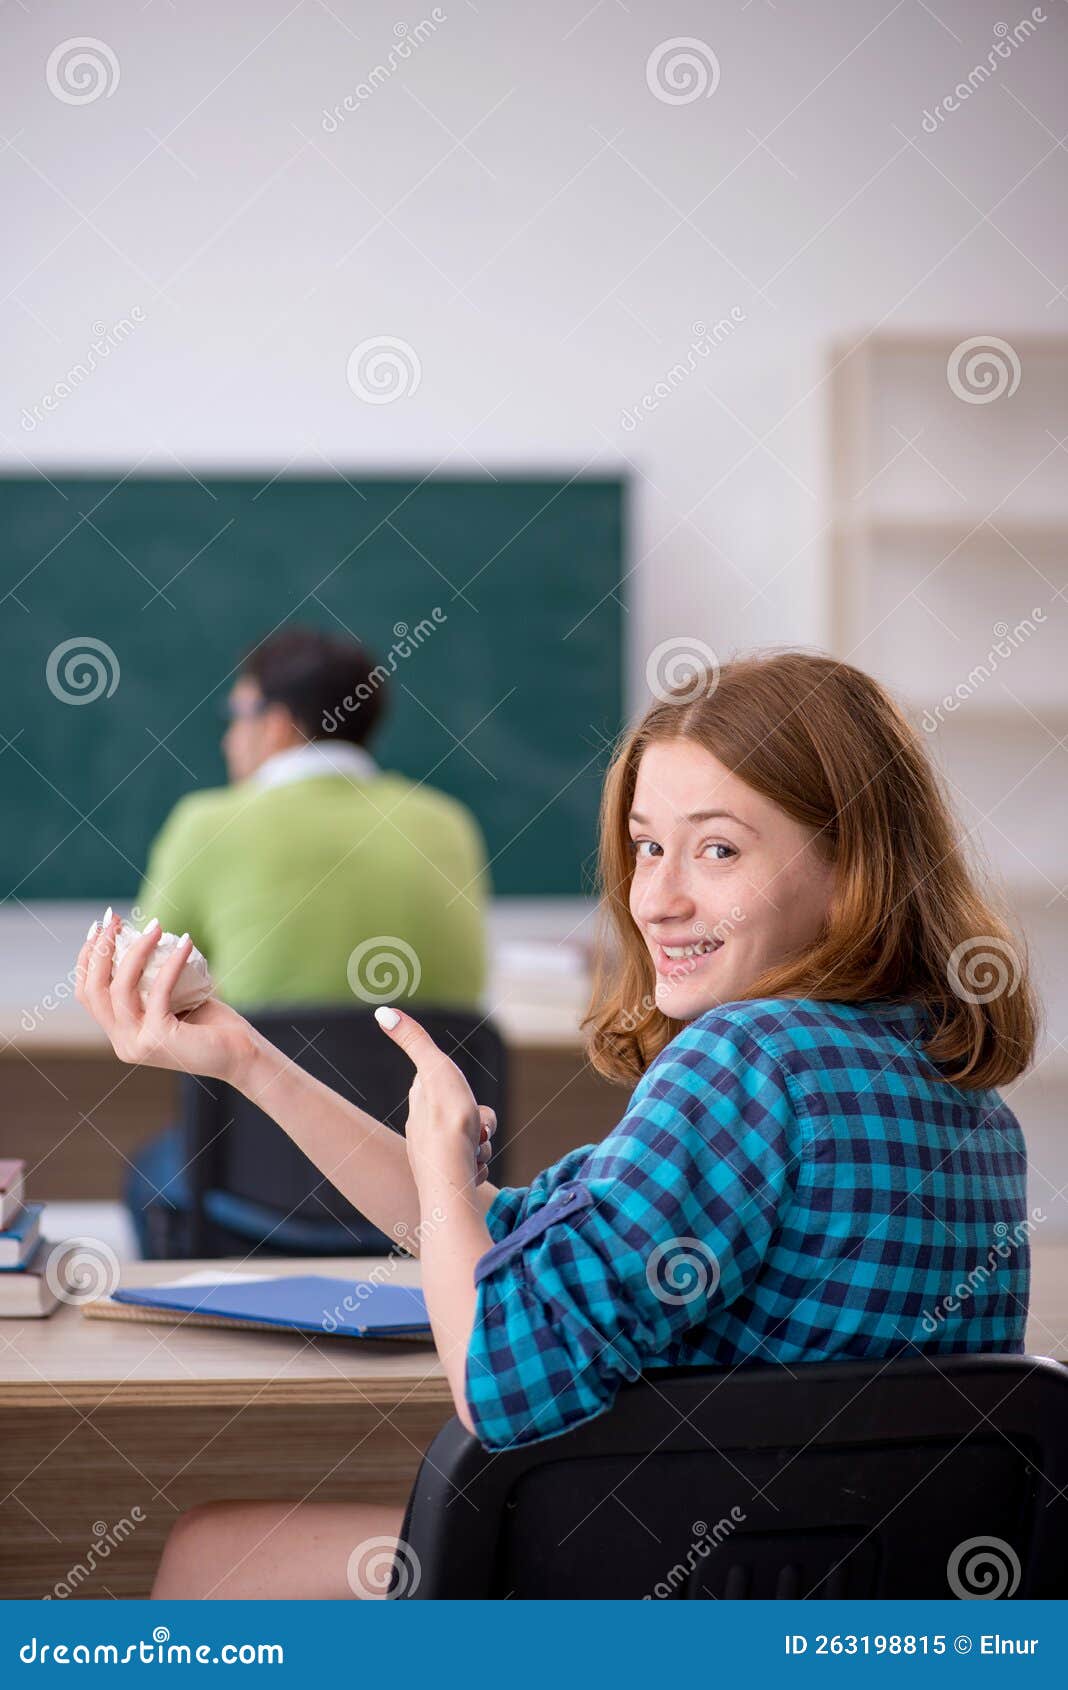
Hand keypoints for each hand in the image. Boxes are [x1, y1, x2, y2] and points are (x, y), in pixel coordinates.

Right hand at [74, 911, 256, 1085]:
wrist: (242, 1056)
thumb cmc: (212, 1024)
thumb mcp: (173, 999)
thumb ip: (150, 981)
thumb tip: (139, 935)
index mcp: (121, 1035)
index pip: (87, 995)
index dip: (87, 958)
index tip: (100, 927)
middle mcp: (123, 1043)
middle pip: (94, 990)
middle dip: (100, 949)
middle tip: (114, 918)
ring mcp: (137, 1043)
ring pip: (119, 988)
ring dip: (135, 950)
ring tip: (155, 925)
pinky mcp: (159, 1038)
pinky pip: (158, 990)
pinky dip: (171, 962)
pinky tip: (187, 942)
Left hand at [373, 1005, 494, 1191]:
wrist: (450, 1173)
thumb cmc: (446, 1118)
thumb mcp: (433, 1066)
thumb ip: (413, 1039)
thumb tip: (382, 1011)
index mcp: (420, 1100)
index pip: (441, 1084)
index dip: (459, 1087)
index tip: (462, 1096)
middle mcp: (422, 1127)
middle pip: (464, 1114)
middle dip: (479, 1120)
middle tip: (476, 1127)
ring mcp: (434, 1154)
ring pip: (472, 1141)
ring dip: (481, 1145)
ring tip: (474, 1149)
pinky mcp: (446, 1178)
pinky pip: (471, 1167)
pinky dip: (476, 1167)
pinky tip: (472, 1168)